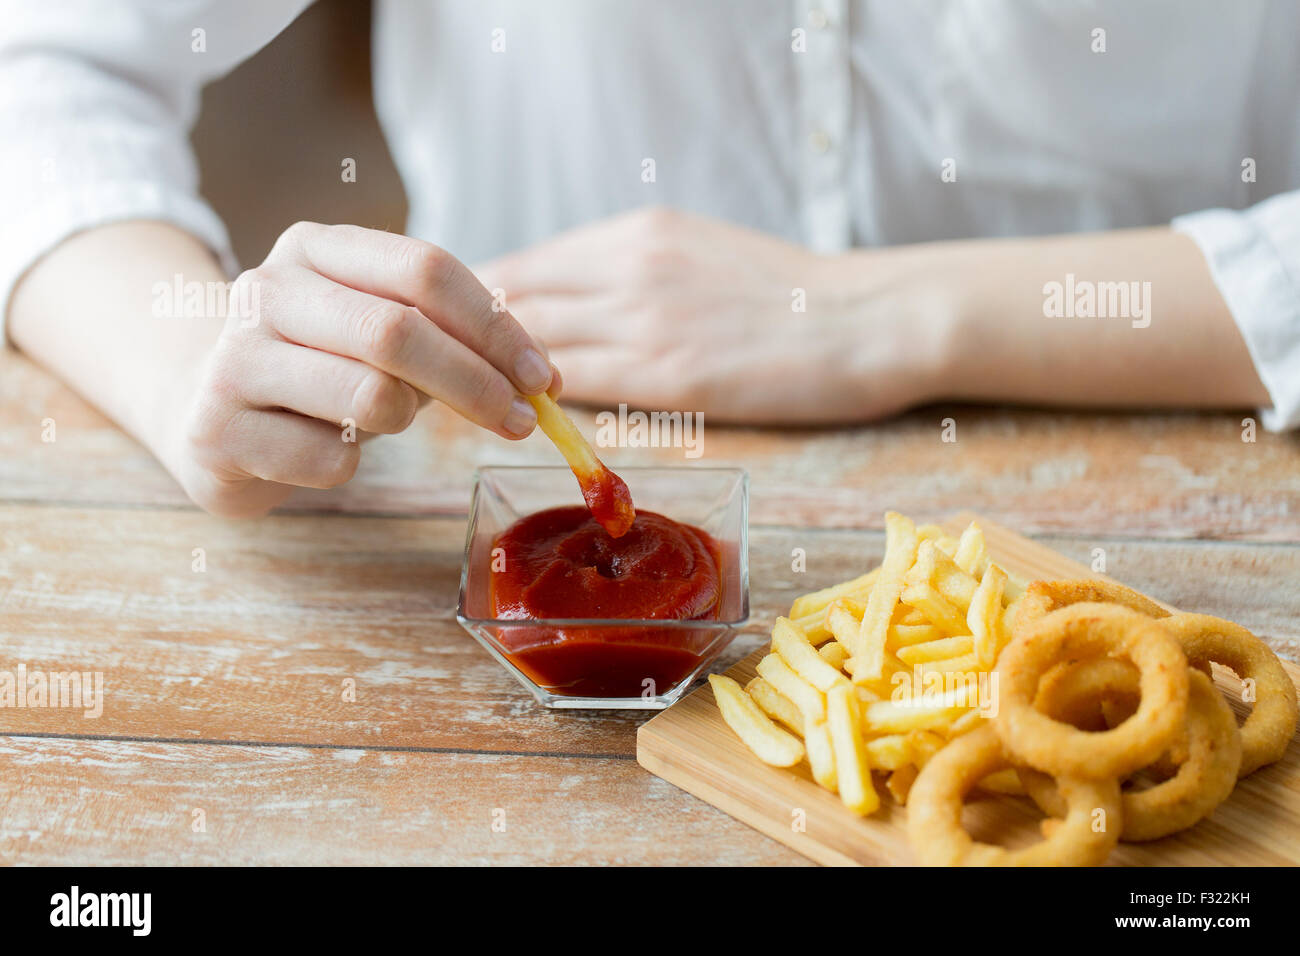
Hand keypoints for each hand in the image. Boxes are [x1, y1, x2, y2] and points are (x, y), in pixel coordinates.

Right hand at [173, 222, 554, 516]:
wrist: (206, 413)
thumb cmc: (321, 371)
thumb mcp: (383, 335)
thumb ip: (457, 341)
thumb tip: (544, 378)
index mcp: (315, 247)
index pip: (425, 269)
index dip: (496, 326)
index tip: (542, 376)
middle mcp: (267, 289)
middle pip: (401, 330)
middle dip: (477, 383)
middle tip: (520, 420)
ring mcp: (234, 358)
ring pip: (369, 396)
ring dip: (405, 421)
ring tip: (386, 419)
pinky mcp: (217, 430)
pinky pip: (329, 461)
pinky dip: (349, 465)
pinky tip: (321, 450)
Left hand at [475, 207, 946, 422]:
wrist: (867, 318)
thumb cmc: (789, 294)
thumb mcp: (698, 252)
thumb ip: (631, 272)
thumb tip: (574, 306)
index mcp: (635, 234)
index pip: (523, 266)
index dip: (476, 307)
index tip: (457, 340)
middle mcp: (628, 268)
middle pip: (510, 302)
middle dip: (466, 343)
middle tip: (442, 378)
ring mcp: (646, 320)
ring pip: (533, 345)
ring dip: (493, 377)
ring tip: (468, 404)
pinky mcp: (670, 376)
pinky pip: (579, 387)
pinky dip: (541, 403)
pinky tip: (524, 420)